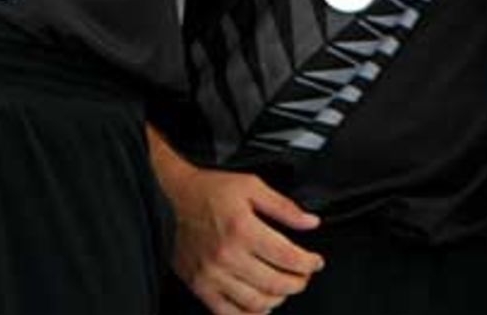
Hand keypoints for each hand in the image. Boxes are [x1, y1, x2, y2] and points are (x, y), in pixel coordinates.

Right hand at [170, 166, 322, 313]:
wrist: (171, 196)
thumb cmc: (208, 190)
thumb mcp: (250, 186)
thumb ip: (283, 206)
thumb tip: (310, 222)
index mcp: (242, 228)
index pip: (288, 257)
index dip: (309, 263)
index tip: (315, 261)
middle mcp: (227, 255)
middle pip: (277, 284)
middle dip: (298, 282)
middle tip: (302, 274)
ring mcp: (213, 274)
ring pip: (258, 303)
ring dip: (279, 299)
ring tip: (282, 287)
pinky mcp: (200, 285)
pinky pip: (231, 314)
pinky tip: (259, 305)